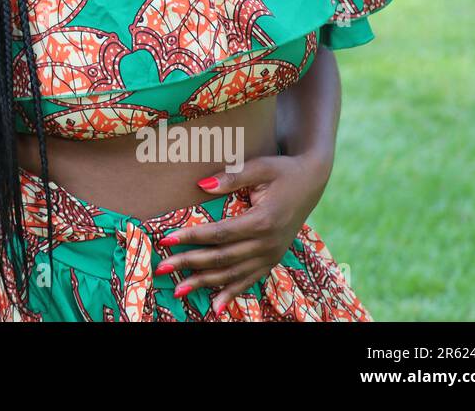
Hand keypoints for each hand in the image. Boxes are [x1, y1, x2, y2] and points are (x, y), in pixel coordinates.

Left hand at [155, 151, 333, 314]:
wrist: (312, 181)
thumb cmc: (283, 171)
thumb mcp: (260, 167)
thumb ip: (232, 177)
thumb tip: (202, 185)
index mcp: (263, 220)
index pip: (220, 233)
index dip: (192, 237)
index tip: (167, 238)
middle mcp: (268, 243)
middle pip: (222, 257)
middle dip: (190, 263)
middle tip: (162, 267)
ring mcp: (271, 254)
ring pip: (233, 274)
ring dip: (204, 283)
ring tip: (178, 290)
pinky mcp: (273, 259)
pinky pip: (250, 280)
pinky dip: (232, 293)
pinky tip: (216, 307)